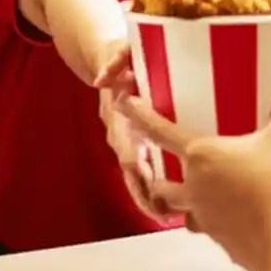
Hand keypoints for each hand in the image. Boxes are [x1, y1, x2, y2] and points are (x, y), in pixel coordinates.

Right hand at [93, 42, 175, 222]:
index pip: (125, 141)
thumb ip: (115, 60)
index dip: (134, 159)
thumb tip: (103, 78)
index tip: (146, 178)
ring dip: (148, 198)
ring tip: (167, 218)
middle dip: (143, 191)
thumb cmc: (124, 58)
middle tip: (162, 212)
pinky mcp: (136, 147)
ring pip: (135, 177)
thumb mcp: (120, 51)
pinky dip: (151, 192)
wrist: (108, 64)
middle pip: (130, 169)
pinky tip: (168, 209)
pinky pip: (143, 173)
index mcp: (119, 114)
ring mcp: (126, 142)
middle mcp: (120, 133)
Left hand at [118, 90, 270, 270]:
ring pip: (182, 213)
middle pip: (161, 185)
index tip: (126, 106)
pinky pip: (213, 231)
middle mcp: (196, 189)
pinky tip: (237, 215)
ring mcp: (208, 220)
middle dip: (156, 177)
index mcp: (203, 156)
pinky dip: (218, 222)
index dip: (141, 117)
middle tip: (160, 169)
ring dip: (184, 204)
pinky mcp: (226, 243)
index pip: (161, 132)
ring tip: (200, 195)